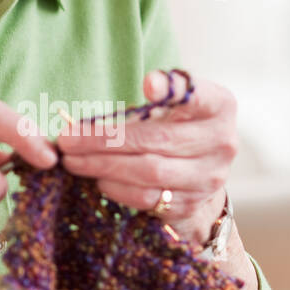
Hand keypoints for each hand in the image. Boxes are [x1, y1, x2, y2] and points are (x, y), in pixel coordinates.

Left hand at [56, 70, 235, 239]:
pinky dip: (116, 188)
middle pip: (157, 139)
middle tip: (68, 140)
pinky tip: (97, 179)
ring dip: (103, 166)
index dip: (172, 89)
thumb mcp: (171, 105)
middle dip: (105, 140)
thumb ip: (149, 98)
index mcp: (219, 106)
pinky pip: (147, 198)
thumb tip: (90, 119)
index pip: (196, 95)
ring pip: (149, 172)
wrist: (198, 174)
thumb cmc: (175, 128)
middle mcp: (222, 142)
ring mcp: (209, 177)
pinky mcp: (191, 204)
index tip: (146, 85)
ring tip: (74, 161)